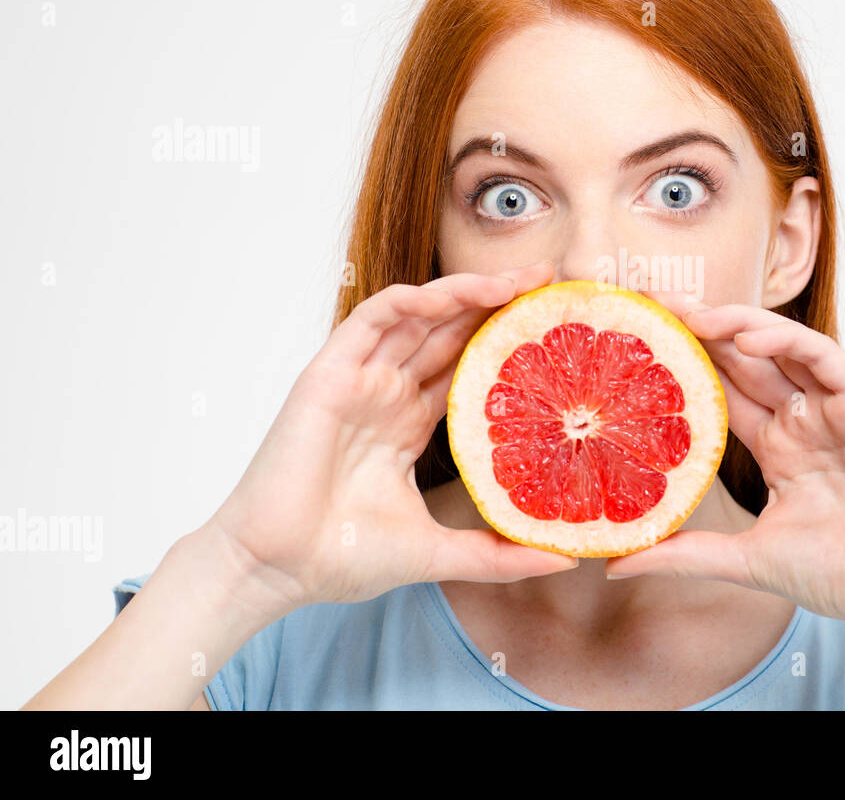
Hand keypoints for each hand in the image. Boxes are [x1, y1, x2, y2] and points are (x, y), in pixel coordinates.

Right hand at [206, 260, 577, 619]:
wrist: (278, 569)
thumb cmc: (343, 559)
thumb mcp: (439, 552)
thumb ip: (497, 553)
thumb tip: (562, 560)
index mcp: (409, 424)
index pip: (467, 367)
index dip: (507, 342)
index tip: (556, 328)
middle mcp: (387, 395)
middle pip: (451, 332)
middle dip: (498, 302)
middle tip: (549, 278)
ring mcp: (360, 381)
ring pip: (418, 317)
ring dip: (464, 291)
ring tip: (516, 279)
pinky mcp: (329, 374)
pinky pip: (372, 320)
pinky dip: (410, 300)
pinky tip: (452, 294)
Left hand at [604, 295, 844, 632]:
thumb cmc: (840, 576)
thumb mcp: (745, 559)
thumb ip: (684, 554)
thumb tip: (616, 565)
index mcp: (779, 446)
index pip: (723, 389)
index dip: (685, 362)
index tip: (639, 341)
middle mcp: (803, 419)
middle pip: (743, 358)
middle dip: (700, 327)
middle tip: (651, 301)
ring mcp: (834, 407)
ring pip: (779, 346)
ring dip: (734, 323)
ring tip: (688, 312)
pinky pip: (821, 355)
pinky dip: (784, 340)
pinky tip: (744, 337)